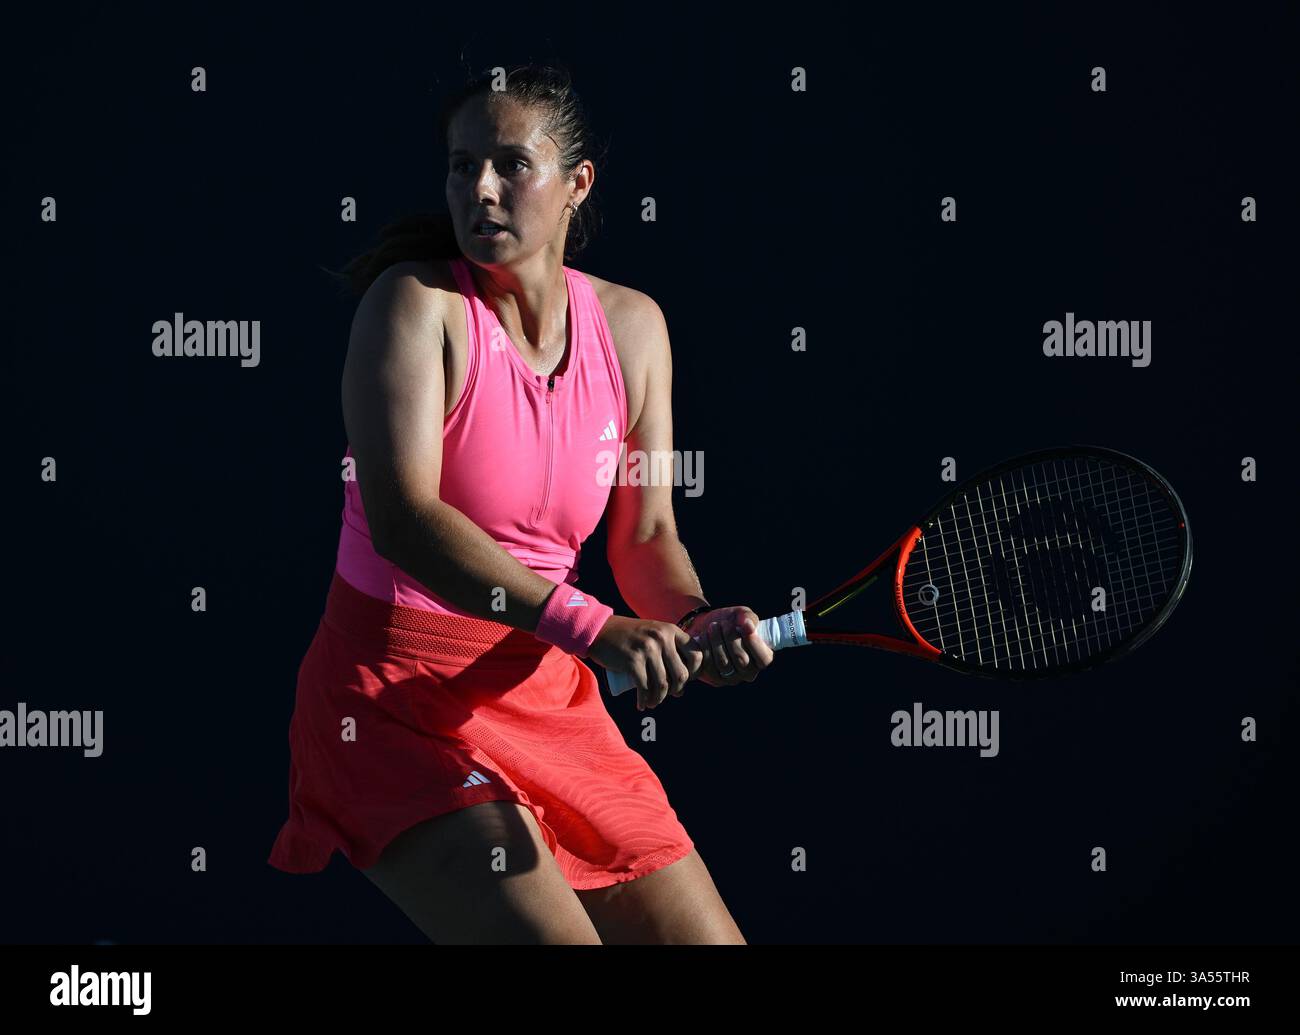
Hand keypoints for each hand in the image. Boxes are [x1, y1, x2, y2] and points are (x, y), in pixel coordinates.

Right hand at [587, 615, 705, 710]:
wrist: (599, 631)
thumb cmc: (628, 636)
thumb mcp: (653, 633)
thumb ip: (669, 646)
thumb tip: (684, 682)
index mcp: (671, 630)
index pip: (696, 655)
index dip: (695, 673)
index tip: (685, 682)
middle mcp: (662, 638)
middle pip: (681, 674)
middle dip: (676, 690)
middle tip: (667, 695)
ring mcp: (647, 649)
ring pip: (663, 684)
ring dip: (659, 699)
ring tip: (652, 703)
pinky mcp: (632, 660)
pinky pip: (644, 688)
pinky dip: (644, 700)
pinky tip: (641, 705)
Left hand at [679, 606, 774, 690]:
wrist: (709, 627)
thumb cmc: (732, 622)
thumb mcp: (742, 614)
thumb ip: (747, 617)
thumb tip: (746, 623)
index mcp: (763, 657)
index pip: (764, 658)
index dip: (755, 643)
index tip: (744, 624)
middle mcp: (749, 672)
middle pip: (741, 660)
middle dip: (731, 637)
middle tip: (724, 623)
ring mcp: (732, 678)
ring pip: (723, 663)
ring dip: (716, 641)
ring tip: (713, 627)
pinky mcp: (715, 678)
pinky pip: (708, 666)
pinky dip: (704, 648)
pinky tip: (704, 636)